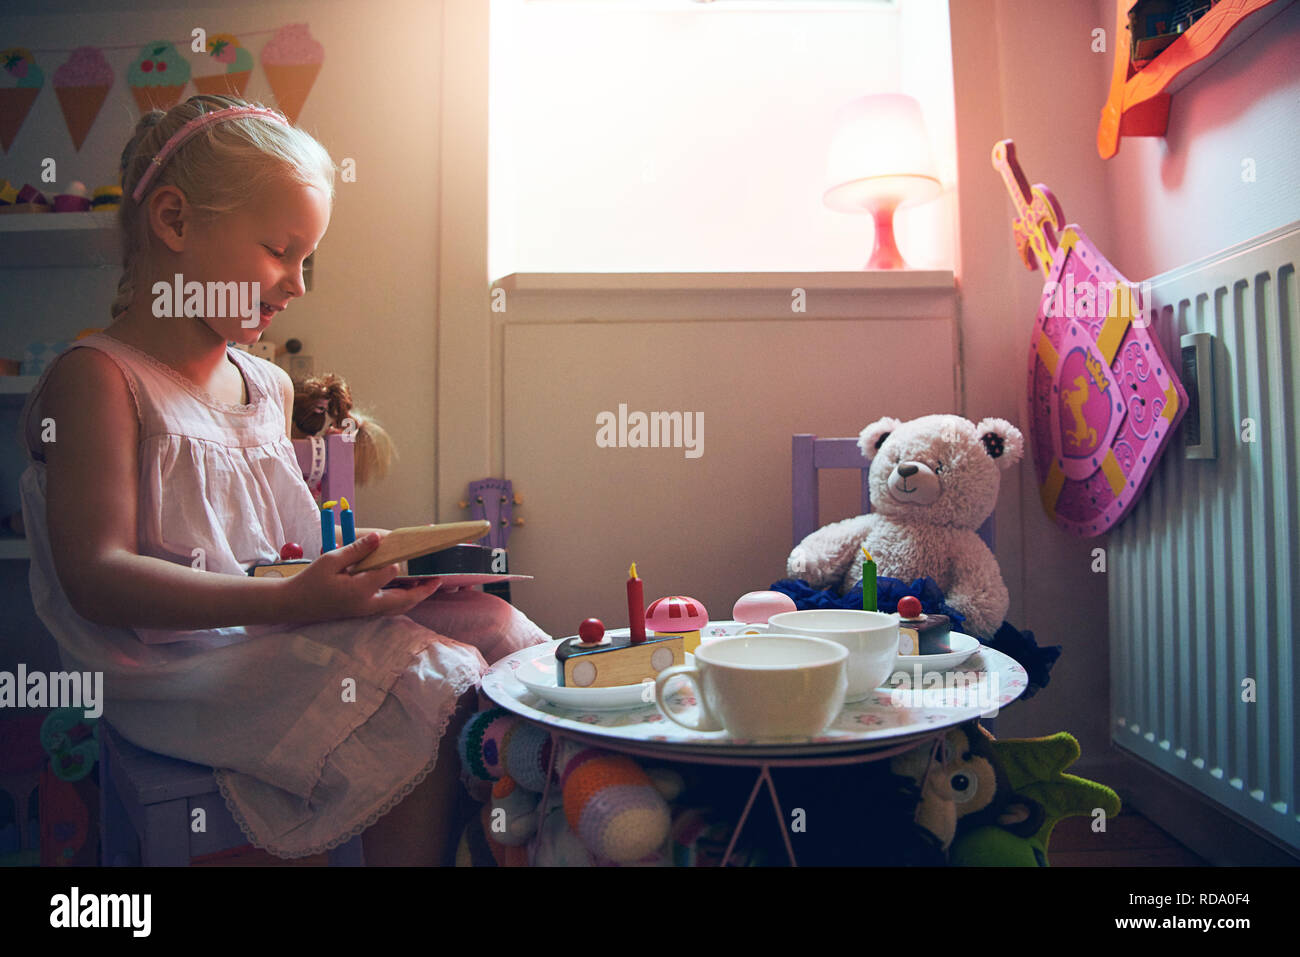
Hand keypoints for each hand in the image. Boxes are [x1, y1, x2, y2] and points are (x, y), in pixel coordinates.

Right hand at [283, 532, 442, 621]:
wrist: (295, 604)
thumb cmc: (310, 581)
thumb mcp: (330, 560)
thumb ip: (356, 550)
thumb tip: (380, 538)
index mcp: (358, 591)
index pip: (387, 574)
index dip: (397, 560)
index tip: (407, 547)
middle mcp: (366, 605)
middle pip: (403, 600)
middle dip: (423, 590)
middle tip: (439, 579)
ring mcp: (366, 612)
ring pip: (398, 607)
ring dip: (415, 597)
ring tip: (429, 585)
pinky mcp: (363, 613)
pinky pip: (389, 608)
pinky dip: (403, 600)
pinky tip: (409, 590)